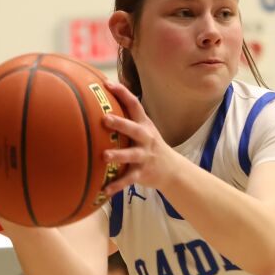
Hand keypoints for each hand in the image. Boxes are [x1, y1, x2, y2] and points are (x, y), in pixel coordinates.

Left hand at [100, 82, 185, 199]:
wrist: (172, 169)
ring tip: (104, 156)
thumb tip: (103, 101)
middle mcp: (146, 138)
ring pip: (132, 155)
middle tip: (104, 119)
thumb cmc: (150, 145)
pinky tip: (104, 190)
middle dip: (120, 123)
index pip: (134, 104)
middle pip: (134, 129)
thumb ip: (127, 117)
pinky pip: (129, 179)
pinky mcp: (143, 173)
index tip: (107, 84)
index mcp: (144, 124)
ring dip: (118, 155)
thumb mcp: (144, 129)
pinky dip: (117, 185)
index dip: (122, 93)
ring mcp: (145, 156)